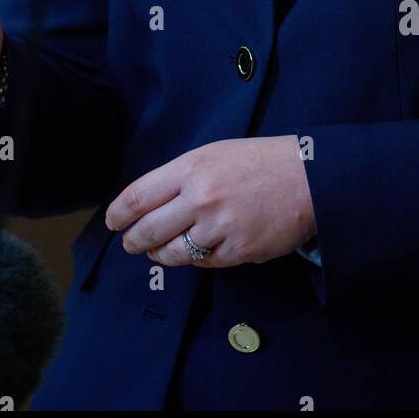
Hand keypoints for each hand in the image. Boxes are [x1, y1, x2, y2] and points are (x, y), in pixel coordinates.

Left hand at [104, 135, 314, 267]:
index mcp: (191, 168)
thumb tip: (151, 203)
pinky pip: (204, 263)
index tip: (112, 222)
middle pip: (149, 230)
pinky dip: (196, 259)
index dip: (119, 214)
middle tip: (130, 243)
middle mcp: (200, 198)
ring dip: (161, 255)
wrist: (306, 178)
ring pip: (174, 252)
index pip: (139, 196)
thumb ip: (181, 176)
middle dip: (133, 241)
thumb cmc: (258, 161)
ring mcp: (219, 227)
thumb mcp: (214, 154)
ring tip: (157, 252)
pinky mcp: (237, 251)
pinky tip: (195, 251)